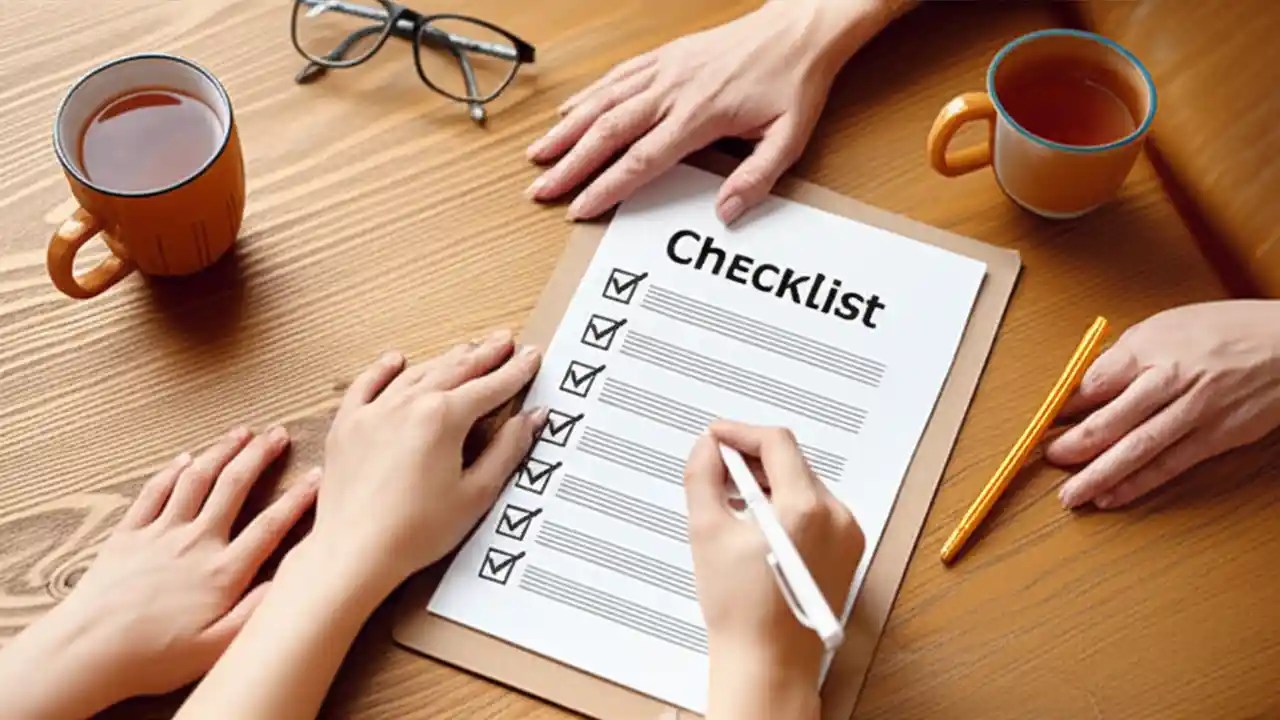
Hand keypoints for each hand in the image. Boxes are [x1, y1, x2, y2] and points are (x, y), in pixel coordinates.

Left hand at [0, 427, 317, 718]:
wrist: (87, 652)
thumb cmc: (153, 657)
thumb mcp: (215, 649)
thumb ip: (255, 613)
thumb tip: (288, 583)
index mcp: (222, 572)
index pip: (270, 525)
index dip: (298, 498)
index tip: (317, 475)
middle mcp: (195, 543)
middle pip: (233, 486)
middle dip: (260, 455)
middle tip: (278, 434)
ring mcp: (160, 534)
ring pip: (196, 478)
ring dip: (221, 450)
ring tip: (241, 432)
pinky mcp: (129, 534)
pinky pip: (154, 492)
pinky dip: (172, 470)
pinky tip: (184, 458)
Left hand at [311, 331, 544, 591]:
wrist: (354, 552)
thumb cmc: (416, 532)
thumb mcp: (476, 494)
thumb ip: (507, 450)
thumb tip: (531, 418)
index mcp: (443, 417)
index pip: (490, 387)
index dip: (515, 372)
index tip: (531, 356)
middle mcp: (408, 403)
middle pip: (455, 370)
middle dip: (484, 355)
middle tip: (504, 341)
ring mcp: (374, 411)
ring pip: (417, 373)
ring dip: (446, 358)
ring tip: (467, 349)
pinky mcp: (348, 426)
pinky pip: (367, 386)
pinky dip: (384, 370)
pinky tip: (397, 360)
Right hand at [526, 0, 889, 223]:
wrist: (799, 30)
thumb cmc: (794, 83)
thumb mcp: (789, 139)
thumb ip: (756, 178)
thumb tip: (726, 211)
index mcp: (700, 114)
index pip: (641, 160)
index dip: (607, 187)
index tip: (581, 207)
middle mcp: (673, 90)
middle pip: (609, 131)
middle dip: (570, 163)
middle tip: (541, 188)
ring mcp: (665, 69)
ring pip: (603, 101)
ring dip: (567, 129)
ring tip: (539, 154)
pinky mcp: (664, 56)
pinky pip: (616, 77)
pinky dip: (587, 95)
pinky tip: (567, 111)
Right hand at [683, 420, 863, 719]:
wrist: (769, 663)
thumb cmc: (742, 613)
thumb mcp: (707, 532)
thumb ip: (703, 477)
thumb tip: (707, 448)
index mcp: (805, 509)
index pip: (777, 443)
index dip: (741, 433)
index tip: (717, 437)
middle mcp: (836, 517)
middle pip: (792, 463)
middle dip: (752, 459)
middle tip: (717, 467)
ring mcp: (847, 535)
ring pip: (804, 485)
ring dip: (768, 483)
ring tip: (733, 497)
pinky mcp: (847, 551)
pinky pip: (816, 511)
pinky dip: (786, 506)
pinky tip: (757, 521)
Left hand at [1049, 301, 1279, 509]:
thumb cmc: (1226, 330)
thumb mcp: (1168, 326)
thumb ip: (1124, 356)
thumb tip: (1083, 385)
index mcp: (1152, 346)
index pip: (1094, 381)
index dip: (1064, 407)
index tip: (1042, 423)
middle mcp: (1171, 378)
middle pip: (1112, 419)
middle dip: (1075, 445)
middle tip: (1048, 461)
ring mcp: (1196, 410)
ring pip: (1139, 449)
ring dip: (1100, 475)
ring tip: (1072, 495)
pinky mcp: (1219, 436)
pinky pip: (1171, 464)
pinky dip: (1139, 483)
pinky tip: (1113, 497)